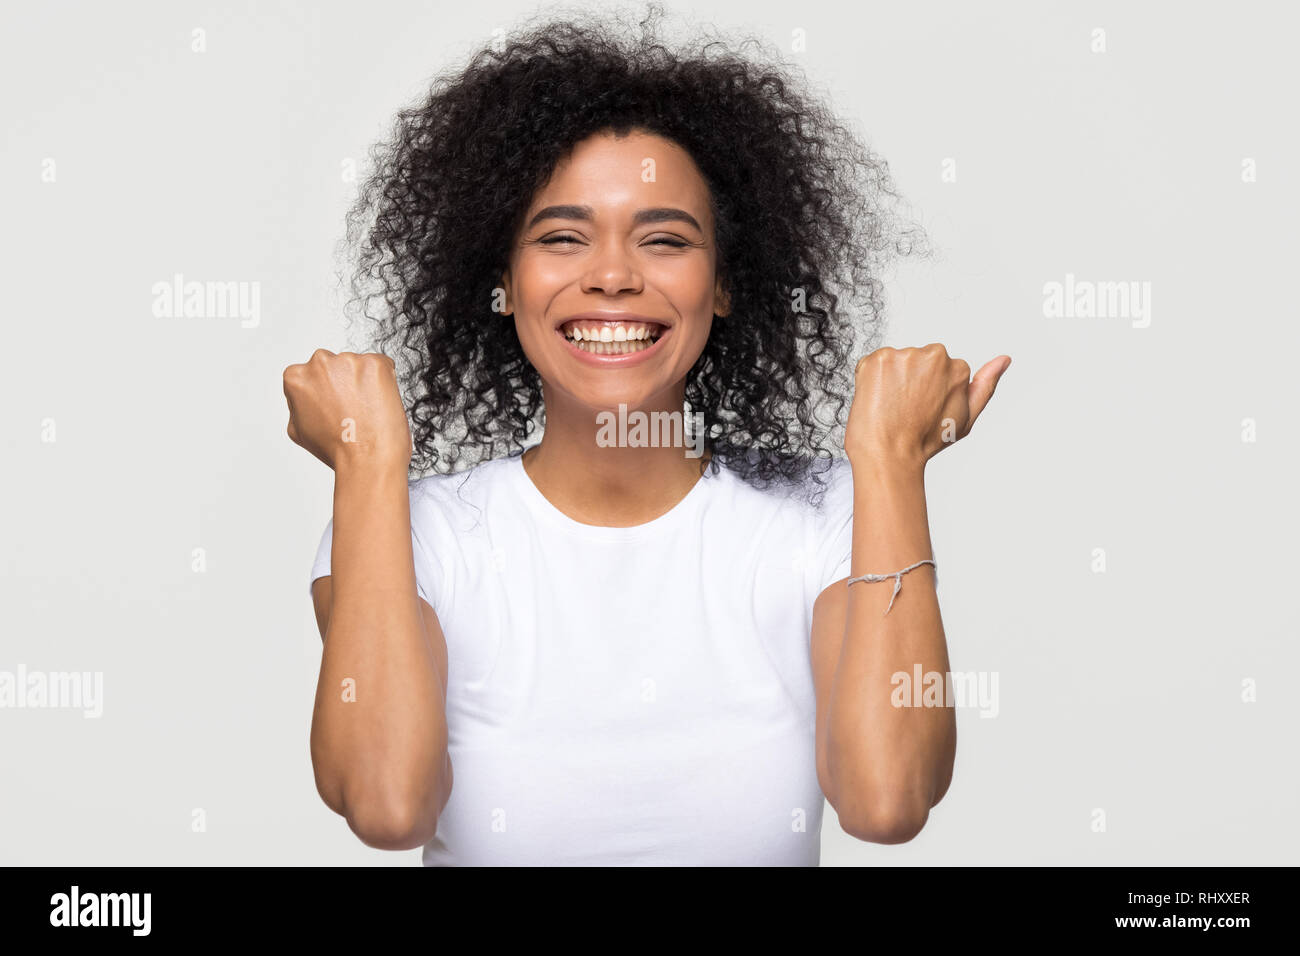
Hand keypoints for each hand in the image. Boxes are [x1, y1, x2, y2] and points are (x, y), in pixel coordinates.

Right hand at [282, 349, 411, 471]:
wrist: (366, 459)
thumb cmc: (336, 450)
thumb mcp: (298, 430)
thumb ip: (297, 405)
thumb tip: (302, 397)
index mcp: (296, 376)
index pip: (313, 375)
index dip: (326, 393)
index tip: (334, 407)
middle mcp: (319, 362)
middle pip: (336, 366)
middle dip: (344, 383)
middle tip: (353, 410)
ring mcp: (349, 360)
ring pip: (359, 366)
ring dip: (364, 382)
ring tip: (367, 411)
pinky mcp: (375, 364)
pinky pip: (382, 366)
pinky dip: (385, 382)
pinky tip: (380, 405)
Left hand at [844, 343, 1009, 470]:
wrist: (888, 454)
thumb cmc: (926, 441)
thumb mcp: (966, 417)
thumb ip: (985, 386)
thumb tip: (1004, 360)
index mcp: (957, 367)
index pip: (940, 369)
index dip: (930, 390)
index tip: (924, 407)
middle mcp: (932, 355)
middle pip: (919, 361)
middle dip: (913, 379)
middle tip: (907, 407)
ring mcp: (902, 355)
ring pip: (896, 362)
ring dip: (892, 378)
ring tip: (891, 405)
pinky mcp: (877, 359)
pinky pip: (874, 363)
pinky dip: (872, 378)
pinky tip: (878, 399)